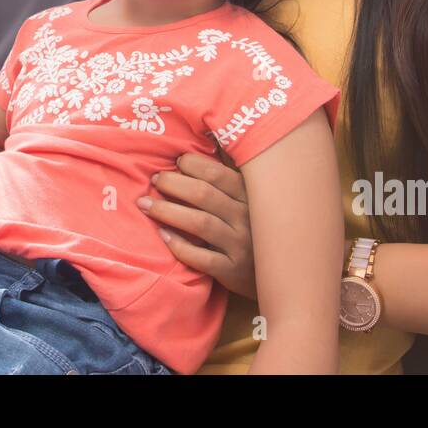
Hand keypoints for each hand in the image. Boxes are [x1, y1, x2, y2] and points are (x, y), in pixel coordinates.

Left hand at [140, 150, 255, 300]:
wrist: (282, 276)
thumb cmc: (256, 230)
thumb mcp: (251, 202)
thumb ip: (230, 182)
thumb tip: (198, 151)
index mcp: (251, 196)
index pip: (218, 173)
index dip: (192, 165)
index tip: (175, 162)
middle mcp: (247, 218)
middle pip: (204, 195)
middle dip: (173, 184)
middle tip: (155, 180)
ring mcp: (241, 246)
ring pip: (200, 223)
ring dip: (168, 211)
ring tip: (146, 205)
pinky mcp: (233, 271)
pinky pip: (203, 258)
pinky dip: (180, 246)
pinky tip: (163, 235)